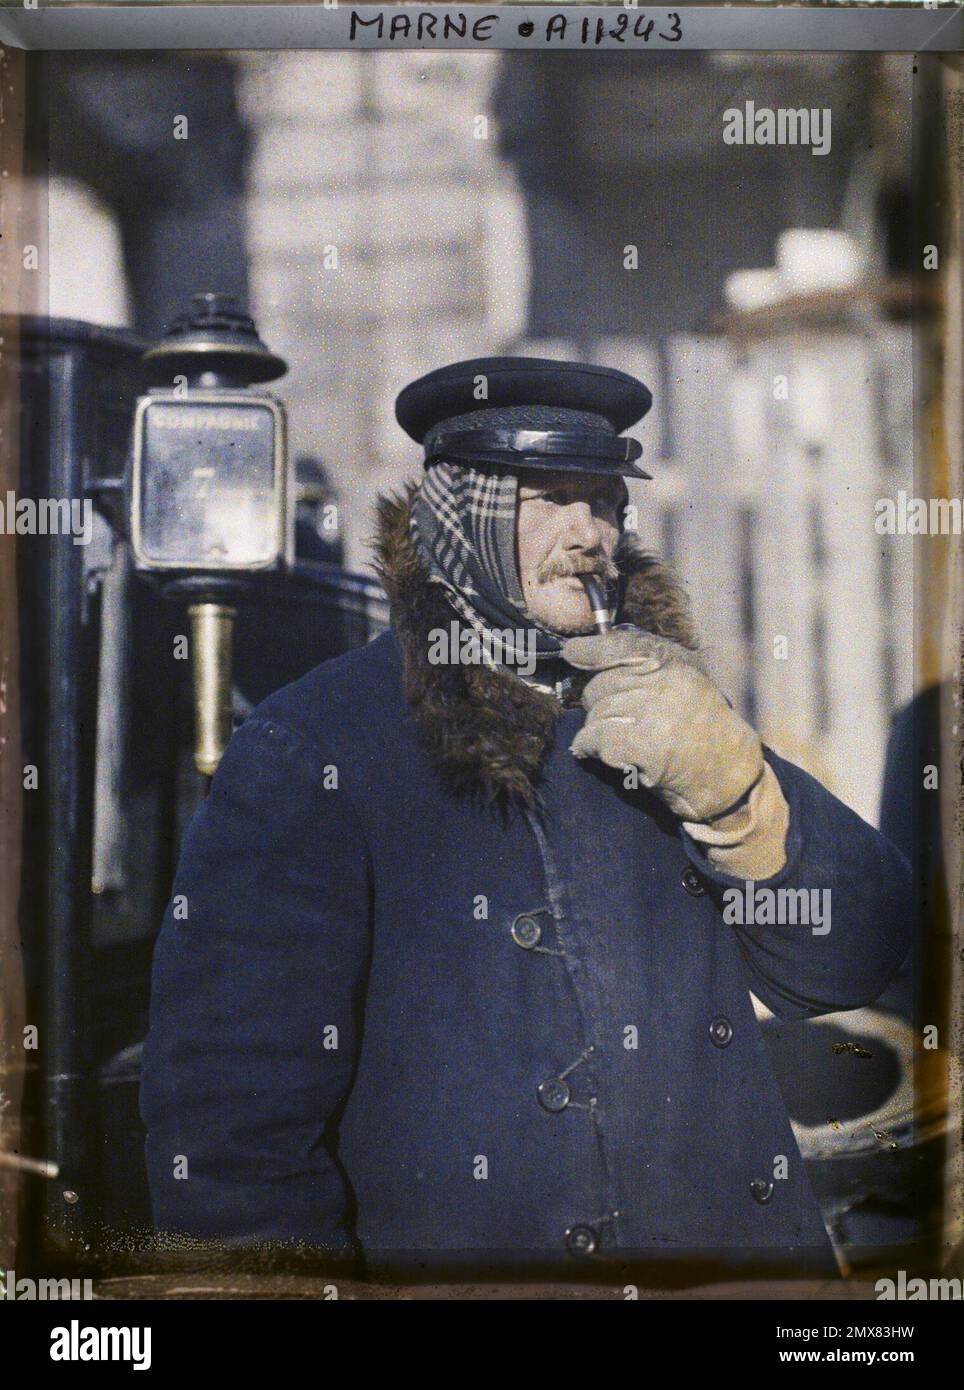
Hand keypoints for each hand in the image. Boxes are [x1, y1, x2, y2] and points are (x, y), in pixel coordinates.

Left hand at [562, 627, 763, 822]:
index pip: (620, 646)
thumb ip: (649, 665)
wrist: (727, 775)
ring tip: (621, 741)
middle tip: (618, 721)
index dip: (590, 650)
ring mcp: (650, 712)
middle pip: (599, 685)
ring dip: (599, 730)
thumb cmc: (703, 730)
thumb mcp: (686, 683)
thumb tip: (592, 652)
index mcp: (673, 663)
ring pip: (595, 713)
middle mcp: (662, 682)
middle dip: (599, 704)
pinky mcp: (639, 743)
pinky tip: (600, 753)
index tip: (573, 652)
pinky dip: (590, 747)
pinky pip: (593, 738)